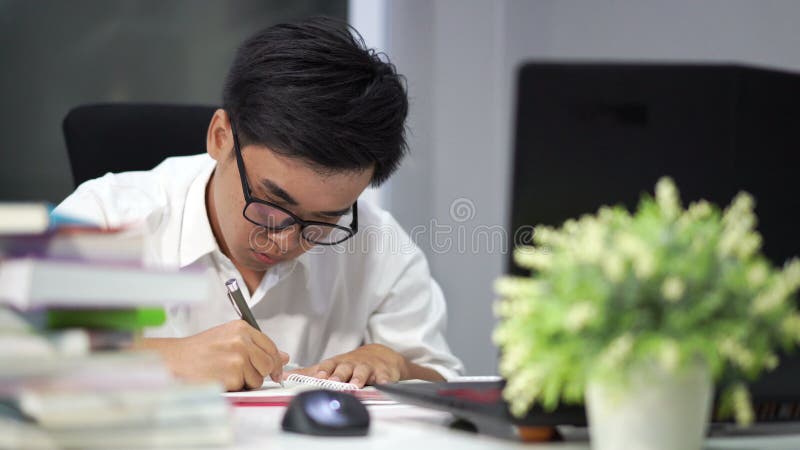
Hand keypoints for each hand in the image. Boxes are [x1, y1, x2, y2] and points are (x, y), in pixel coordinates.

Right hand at [139, 320, 289, 390]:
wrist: (173, 360)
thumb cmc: (198, 351)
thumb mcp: (227, 339)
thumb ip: (255, 346)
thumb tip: (284, 357)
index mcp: (241, 328)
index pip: (270, 346)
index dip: (274, 361)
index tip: (274, 370)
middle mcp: (242, 340)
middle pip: (268, 363)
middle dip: (260, 373)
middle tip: (242, 374)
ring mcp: (238, 357)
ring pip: (258, 378)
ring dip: (246, 381)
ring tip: (225, 373)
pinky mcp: (233, 373)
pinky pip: (245, 387)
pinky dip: (235, 387)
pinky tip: (220, 379)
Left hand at [289, 344, 408, 387]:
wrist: (379, 355)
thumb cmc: (350, 364)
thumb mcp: (331, 366)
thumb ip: (309, 373)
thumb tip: (283, 375)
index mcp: (337, 363)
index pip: (328, 366)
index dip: (322, 372)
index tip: (317, 377)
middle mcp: (351, 364)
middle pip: (344, 369)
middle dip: (339, 375)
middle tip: (333, 381)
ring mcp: (368, 367)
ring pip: (363, 372)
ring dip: (359, 377)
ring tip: (356, 385)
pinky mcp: (383, 373)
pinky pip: (385, 377)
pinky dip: (384, 381)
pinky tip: (383, 384)